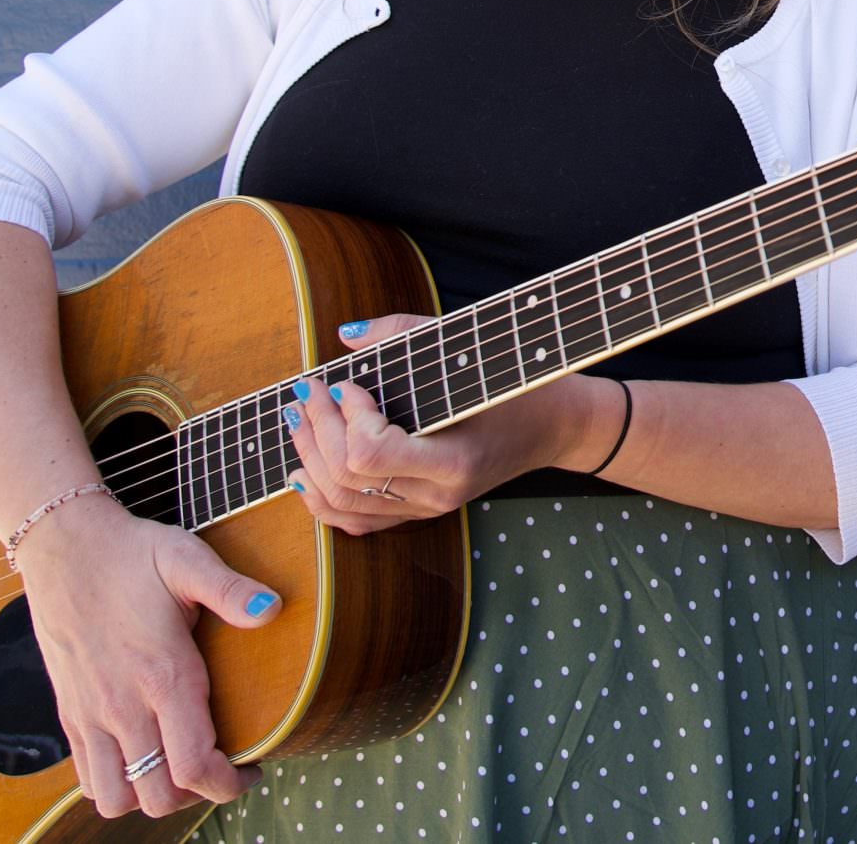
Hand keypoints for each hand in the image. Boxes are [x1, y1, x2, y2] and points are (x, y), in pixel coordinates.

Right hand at [12, 490, 278, 818]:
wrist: (63, 547)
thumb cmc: (131, 553)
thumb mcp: (187, 560)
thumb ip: (230, 589)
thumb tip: (272, 609)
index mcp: (162, 676)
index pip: (192, 766)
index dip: (228, 784)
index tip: (252, 771)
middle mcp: (122, 706)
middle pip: (158, 795)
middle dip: (197, 795)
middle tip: (222, 768)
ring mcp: (90, 715)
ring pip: (116, 798)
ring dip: (151, 794)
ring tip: (179, 766)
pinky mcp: (69, 714)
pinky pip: (87, 778)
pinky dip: (115, 783)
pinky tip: (142, 755)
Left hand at [280, 313, 614, 533]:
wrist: (557, 426)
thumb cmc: (518, 383)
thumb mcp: (470, 350)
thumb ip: (405, 335)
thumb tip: (345, 336)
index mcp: (453, 461)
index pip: (370, 454)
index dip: (345, 416)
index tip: (346, 382)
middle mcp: (436, 495)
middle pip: (347, 478)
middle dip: (316, 429)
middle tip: (306, 391)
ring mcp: (426, 509)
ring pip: (341, 504)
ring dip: (309, 459)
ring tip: (299, 420)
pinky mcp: (418, 512)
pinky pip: (354, 521)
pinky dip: (320, 497)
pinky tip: (303, 468)